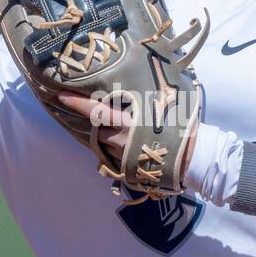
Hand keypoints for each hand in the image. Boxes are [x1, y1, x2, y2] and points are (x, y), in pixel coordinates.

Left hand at [56, 90, 200, 179]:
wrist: (194, 159)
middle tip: (102, 115)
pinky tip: (127, 148)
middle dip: (98, 124)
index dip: (77, 103)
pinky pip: (114, 158)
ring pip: (105, 144)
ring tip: (122, 133)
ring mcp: (122, 157)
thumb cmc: (182, 129)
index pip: (96, 111)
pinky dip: (116, 151)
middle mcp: (121, 140)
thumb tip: (142, 86)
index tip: (61, 96)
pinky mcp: (127, 169)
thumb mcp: (163, 108)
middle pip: (97, 130)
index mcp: (128, 123)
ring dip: (108, 138)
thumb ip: (145, 101)